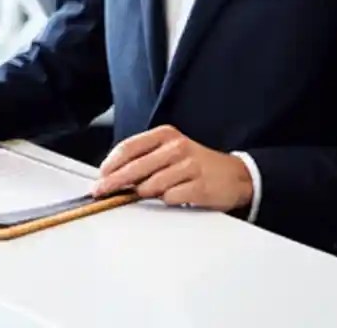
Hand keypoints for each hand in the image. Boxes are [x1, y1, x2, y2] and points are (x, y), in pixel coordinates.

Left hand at [92, 125, 252, 211]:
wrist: (235, 175)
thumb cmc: (196, 164)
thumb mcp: (170, 151)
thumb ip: (144, 159)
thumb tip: (113, 175)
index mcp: (166, 135)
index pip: (129, 148)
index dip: (111, 164)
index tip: (100, 176)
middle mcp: (177, 147)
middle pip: (135, 168)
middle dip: (114, 183)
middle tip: (101, 192)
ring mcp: (189, 166)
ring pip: (150, 185)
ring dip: (143, 193)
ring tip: (149, 193)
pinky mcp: (199, 186)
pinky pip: (170, 198)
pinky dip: (166, 200)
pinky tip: (173, 196)